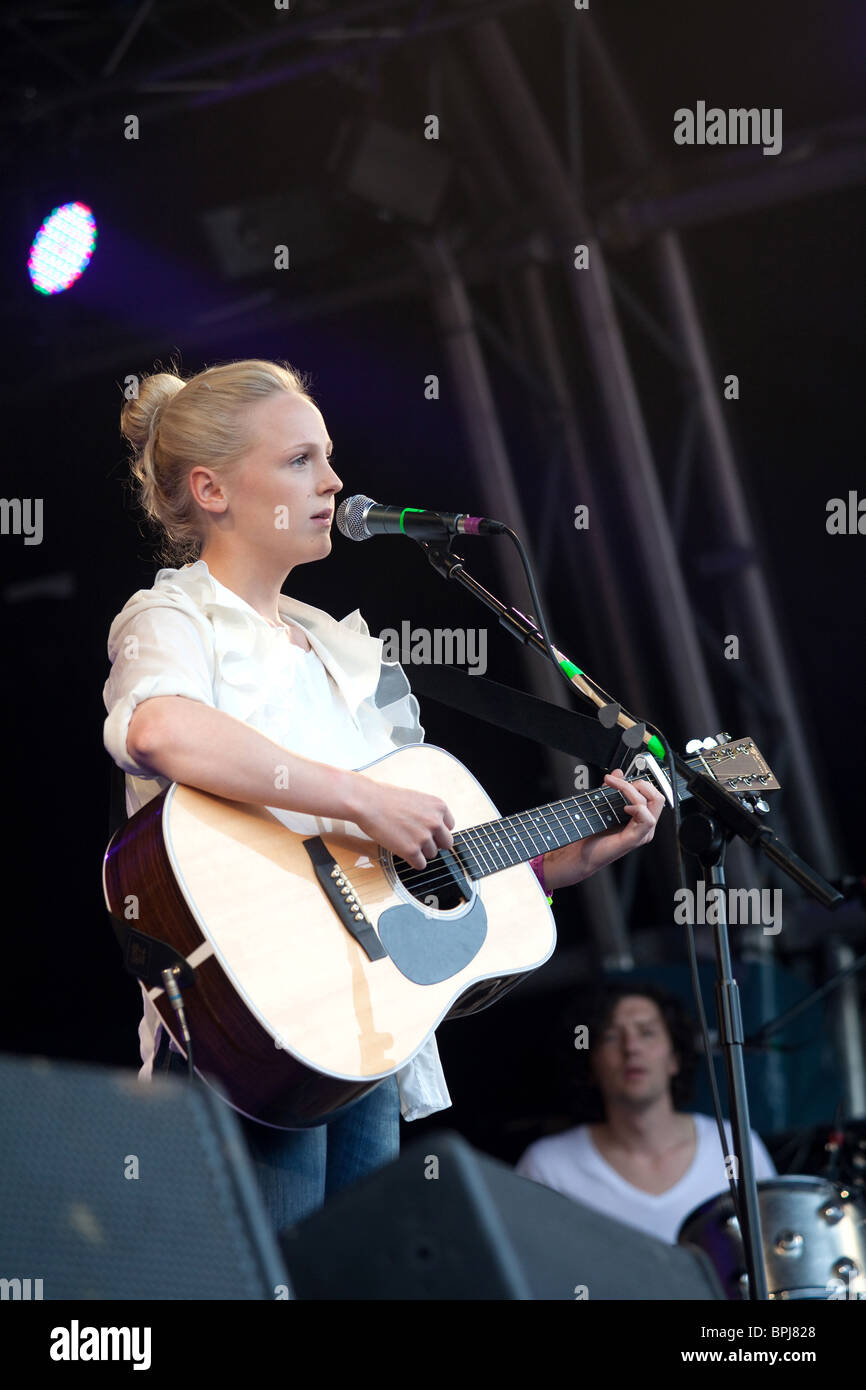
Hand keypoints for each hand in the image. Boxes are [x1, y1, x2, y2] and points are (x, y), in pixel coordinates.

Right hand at [351, 777, 454, 869]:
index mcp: (439, 806)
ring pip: (432, 855)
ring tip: (403, 840)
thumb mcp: (416, 799)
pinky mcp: (411, 851)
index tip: (424, 829)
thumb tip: (434, 830)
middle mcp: (436, 822)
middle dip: (433, 843)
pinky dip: (412, 861)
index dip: (436, 830)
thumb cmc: (386, 798)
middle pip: (446, 843)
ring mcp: (424, 837)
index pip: (450, 827)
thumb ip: (429, 813)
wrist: (367, 802)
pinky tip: (401, 850)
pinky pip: (420, 865)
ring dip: (419, 851)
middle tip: (417, 839)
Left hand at [542, 771, 665, 890]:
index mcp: (641, 818)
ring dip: (632, 790)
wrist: (581, 853)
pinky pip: (647, 819)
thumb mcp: (604, 804)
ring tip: (615, 787)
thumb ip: (612, 789)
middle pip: (657, 797)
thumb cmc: (593, 833)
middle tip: (619, 782)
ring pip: (653, 803)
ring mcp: (642, 833)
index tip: (620, 777)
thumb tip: (619, 773)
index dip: (640, 782)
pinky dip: (637, 808)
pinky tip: (624, 807)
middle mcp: (645, 826)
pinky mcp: (635, 839)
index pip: (653, 794)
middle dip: (639, 783)